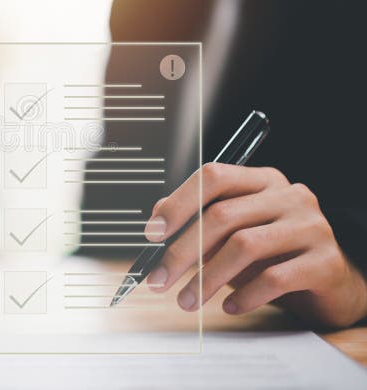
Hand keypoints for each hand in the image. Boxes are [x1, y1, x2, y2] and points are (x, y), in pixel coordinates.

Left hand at [145, 163, 366, 327]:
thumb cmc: (273, 255)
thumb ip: (199, 220)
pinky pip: (275, 278)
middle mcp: (289, 195)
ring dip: (207, 277)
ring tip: (187, 301)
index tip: (152, 233)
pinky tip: (228, 306)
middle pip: (223, 215)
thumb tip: (156, 218)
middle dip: (183, 251)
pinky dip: (244, 295)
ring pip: (245, 245)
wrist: (331, 283)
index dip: (179, 203)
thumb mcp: (233, 233)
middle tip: (159, 281)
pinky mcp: (325, 261)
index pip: (214, 176)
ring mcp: (310, 226)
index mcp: (262, 181)